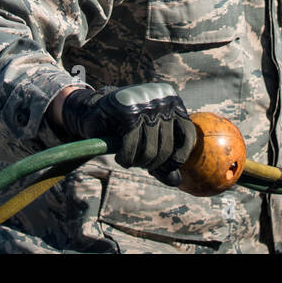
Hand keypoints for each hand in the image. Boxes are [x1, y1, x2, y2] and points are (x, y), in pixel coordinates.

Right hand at [56, 82, 197, 184]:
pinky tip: (120, 157)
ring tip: (129, 159)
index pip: (188, 136)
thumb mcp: (150, 143)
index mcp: (175, 103)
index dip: (177, 158)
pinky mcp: (126, 111)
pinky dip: (126, 159)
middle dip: (152, 164)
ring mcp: (145, 104)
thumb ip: (165, 162)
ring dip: (137, 162)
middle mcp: (163, 100)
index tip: (163, 167)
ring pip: (150, 150)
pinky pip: (131, 147)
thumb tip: (177, 182)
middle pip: (168, 147)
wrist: (93, 111)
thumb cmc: (127, 129)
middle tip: (140, 164)